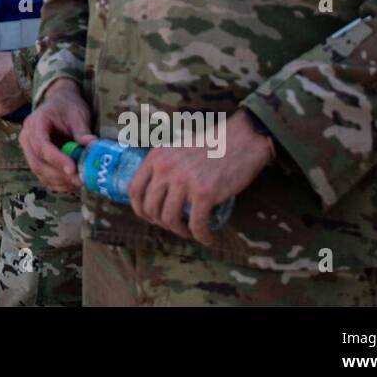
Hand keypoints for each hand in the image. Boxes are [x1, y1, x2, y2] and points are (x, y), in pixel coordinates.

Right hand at [20, 80, 91, 192]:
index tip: (73, 169)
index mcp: (35, 123)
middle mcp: (27, 138)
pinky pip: (43, 177)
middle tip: (80, 180)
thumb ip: (83, 132)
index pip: (41, 145)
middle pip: (37, 163)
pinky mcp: (35, 160)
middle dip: (59, 175)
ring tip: (80, 182)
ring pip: (40, 172)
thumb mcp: (77, 115)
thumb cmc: (68, 107)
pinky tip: (73, 183)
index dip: (56, 159)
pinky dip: (58, 184)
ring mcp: (29, 151)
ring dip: (60, 181)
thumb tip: (93, 146)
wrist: (59, 104)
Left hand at [127, 110, 274, 245]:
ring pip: (170, 219)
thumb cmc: (213, 146)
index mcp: (157, 156)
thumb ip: (164, 165)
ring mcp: (184, 181)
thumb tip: (156, 193)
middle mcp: (165, 168)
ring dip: (180, 231)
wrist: (242, 139)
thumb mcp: (178, 148)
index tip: (151, 217)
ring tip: (191, 232)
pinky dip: (201, 236)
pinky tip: (207, 237)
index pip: (134, 189)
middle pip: (150, 208)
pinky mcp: (204, 192)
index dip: (139, 209)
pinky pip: (196, 224)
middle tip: (176, 226)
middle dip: (161, 223)